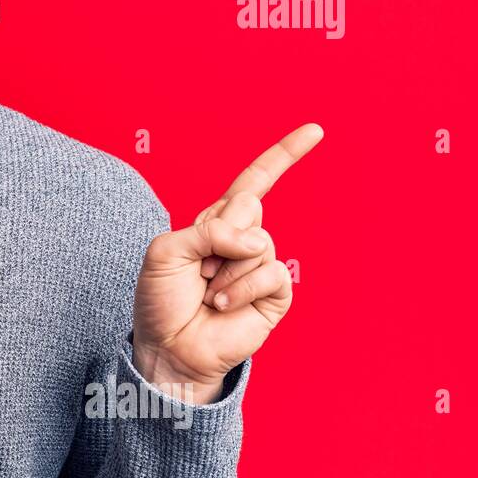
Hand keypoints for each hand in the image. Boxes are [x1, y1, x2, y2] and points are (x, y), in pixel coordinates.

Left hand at [131, 124, 324, 401]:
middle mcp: (242, 240)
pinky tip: (223, 304)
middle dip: (219, 235)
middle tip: (198, 270)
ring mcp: (260, 266)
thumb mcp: (167, 251)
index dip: (283, 156)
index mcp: (216, 223)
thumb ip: (208, 230)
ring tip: (208, 293)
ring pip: (258, 243)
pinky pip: (270, 272)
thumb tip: (255, 241)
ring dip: (224, 270)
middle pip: (249, 208)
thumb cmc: (162, 301)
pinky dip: (240, 288)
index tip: (315, 130)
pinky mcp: (275, 294)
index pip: (254, 182)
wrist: (169, 347)